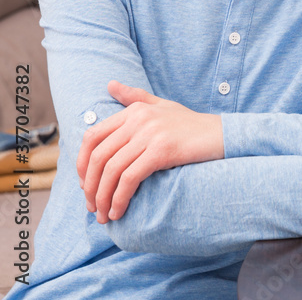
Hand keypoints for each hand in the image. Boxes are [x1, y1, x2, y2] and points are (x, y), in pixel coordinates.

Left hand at [76, 79, 223, 222]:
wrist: (220, 134)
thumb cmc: (190, 123)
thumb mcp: (161, 104)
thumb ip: (134, 97)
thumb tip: (110, 84)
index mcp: (134, 110)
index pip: (92, 136)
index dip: (81, 163)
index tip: (84, 184)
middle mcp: (139, 119)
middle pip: (98, 156)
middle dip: (90, 186)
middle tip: (92, 206)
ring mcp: (150, 134)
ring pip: (111, 170)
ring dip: (103, 198)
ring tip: (104, 216)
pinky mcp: (162, 151)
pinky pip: (130, 178)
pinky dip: (120, 198)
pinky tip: (119, 211)